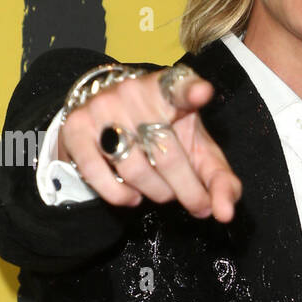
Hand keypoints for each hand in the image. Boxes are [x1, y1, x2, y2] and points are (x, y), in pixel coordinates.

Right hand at [58, 68, 241, 220]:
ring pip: (135, 169)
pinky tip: (132, 196)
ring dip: (156, 193)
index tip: (203, 93)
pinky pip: (98, 173)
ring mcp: (102, 107)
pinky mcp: (76, 127)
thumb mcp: (198, 153)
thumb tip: (225, 213)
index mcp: (169, 90)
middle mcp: (134, 92)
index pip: (180, 87)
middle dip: (188, 190)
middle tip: (198, 204)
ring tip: (163, 193)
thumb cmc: (167, 137)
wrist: (110, 123)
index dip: (191, 91)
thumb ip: (219, 180)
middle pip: (166, 154)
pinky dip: (119, 195)